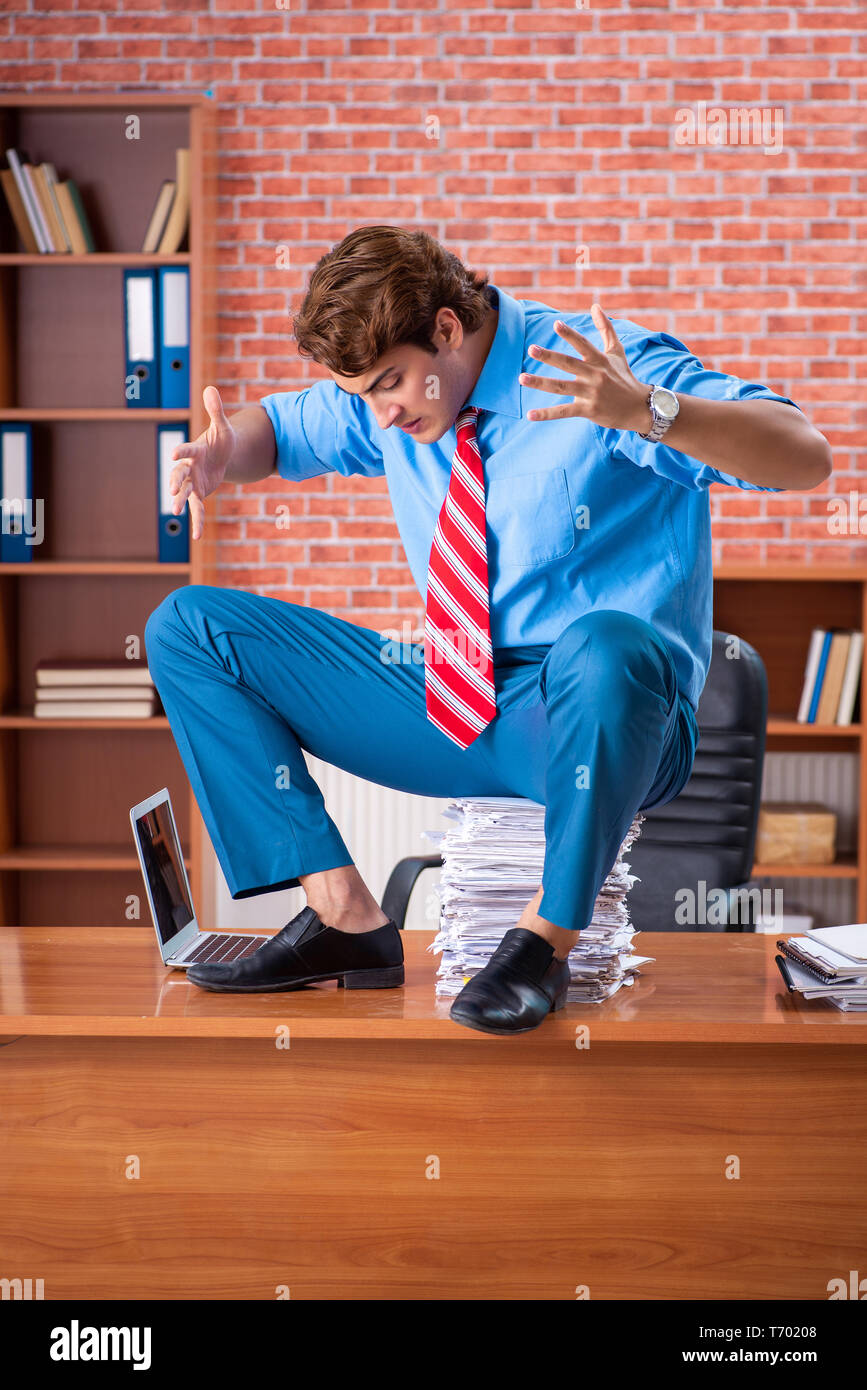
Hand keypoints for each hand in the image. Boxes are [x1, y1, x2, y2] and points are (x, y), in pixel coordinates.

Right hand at [169, 385, 235, 540]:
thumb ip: (216, 411)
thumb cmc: (221, 440)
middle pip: (181, 474)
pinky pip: (197, 508)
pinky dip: (197, 521)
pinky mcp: (199, 494)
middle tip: (174, 489)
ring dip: (179, 501)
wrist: (223, 455)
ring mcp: (193, 482)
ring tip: (174, 511)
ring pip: (184, 493)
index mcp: (195, 450)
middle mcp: (190, 467)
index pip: (187, 450)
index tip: (173, 455)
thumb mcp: (223, 427)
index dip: (181, 452)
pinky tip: (196, 536)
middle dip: (177, 481)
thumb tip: (210, 388)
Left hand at [519, 303, 650, 430]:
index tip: (556, 324)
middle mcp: (595, 375)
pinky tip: (530, 415)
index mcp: (600, 361)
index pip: (583, 345)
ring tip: (522, 378)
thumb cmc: (624, 377)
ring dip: (541, 383)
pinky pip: (564, 412)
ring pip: (562, 387)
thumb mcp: (617, 352)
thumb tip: (594, 306)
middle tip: (531, 349)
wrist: (639, 408)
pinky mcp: (588, 410)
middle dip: (549, 356)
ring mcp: (591, 393)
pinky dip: (547, 414)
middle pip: (569, 364)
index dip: (570, 334)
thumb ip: (606, 328)